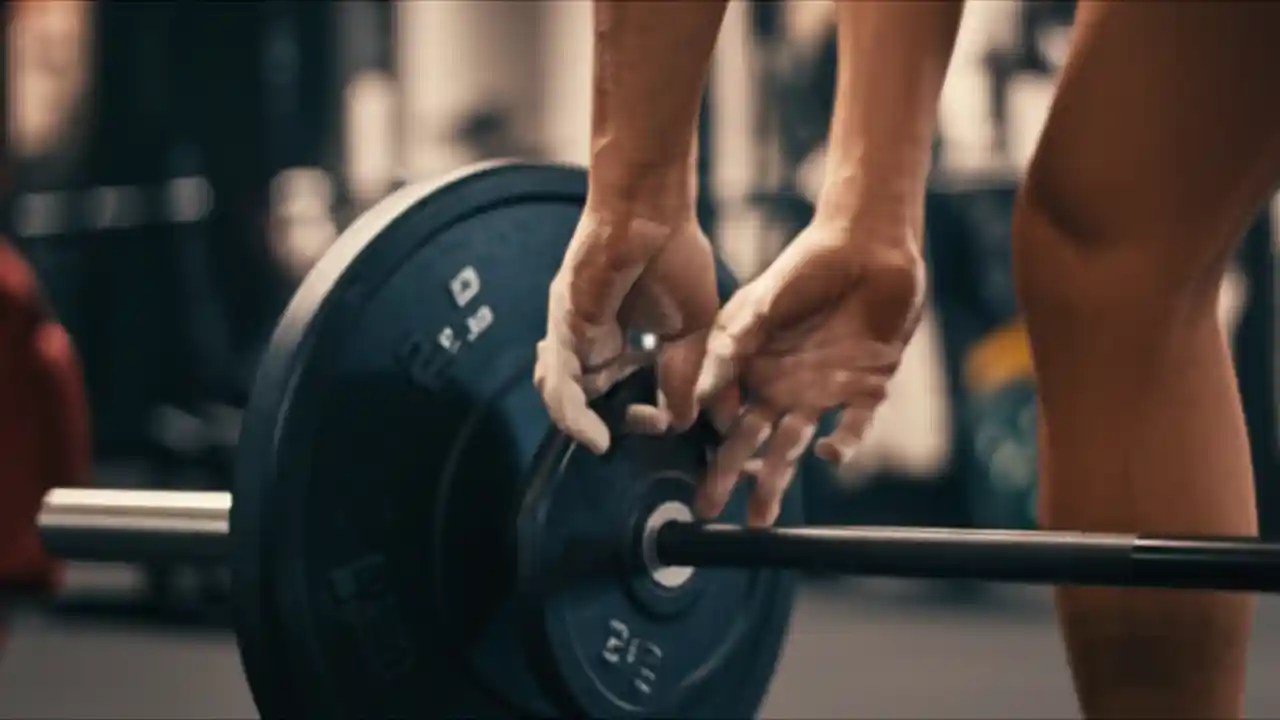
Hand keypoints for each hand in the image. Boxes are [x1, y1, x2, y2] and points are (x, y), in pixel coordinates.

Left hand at [535, 202, 720, 453]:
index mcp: (622, 338)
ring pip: (565, 396)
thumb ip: (686, 375)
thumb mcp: (693, 330)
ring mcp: (574, 334)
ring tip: (604, 439)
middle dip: (611, 421)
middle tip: (635, 427)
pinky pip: (560, 384)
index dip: (645, 413)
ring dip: (583, 424)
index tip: (661, 417)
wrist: (650, 213)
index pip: (622, 390)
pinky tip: (594, 435)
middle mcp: (593, 339)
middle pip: (588, 397)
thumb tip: (686, 419)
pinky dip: (572, 416)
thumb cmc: (675, 255)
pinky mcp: (564, 329)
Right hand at [692, 219, 926, 525]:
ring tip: (758, 517)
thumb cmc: (806, 268)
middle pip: (751, 439)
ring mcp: (823, 389)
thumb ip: (731, 348)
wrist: (868, 246)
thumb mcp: (759, 304)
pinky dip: (842, 443)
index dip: (707, 441)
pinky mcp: (866, 387)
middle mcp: (783, 385)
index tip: (689, 468)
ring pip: (792, 445)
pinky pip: (853, 426)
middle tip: (706, 510)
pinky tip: (826, 454)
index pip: (724, 412)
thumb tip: (698, 395)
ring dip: (775, 479)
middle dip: (729, 476)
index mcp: (754, 366)